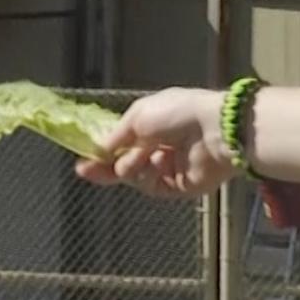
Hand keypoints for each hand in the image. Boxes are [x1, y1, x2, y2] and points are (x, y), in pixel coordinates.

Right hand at [73, 87, 235, 199]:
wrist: (215, 131)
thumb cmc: (178, 113)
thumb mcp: (138, 116)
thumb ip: (116, 136)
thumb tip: (97, 149)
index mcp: (150, 126)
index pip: (120, 142)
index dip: (101, 150)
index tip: (83, 157)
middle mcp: (157, 147)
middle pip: (123, 163)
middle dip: (104, 166)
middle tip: (84, 170)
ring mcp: (167, 168)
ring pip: (134, 176)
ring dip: (130, 166)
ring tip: (139, 158)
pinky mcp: (177, 186)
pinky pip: (151, 186)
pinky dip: (148, 175)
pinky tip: (155, 162)